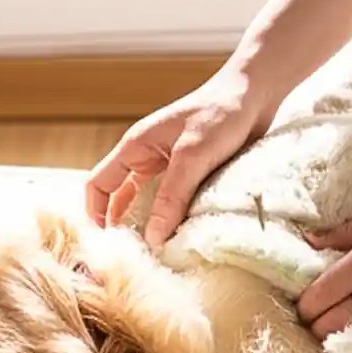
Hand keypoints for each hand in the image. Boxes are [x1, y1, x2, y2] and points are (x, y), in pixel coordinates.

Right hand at [86, 71, 276, 248]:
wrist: (256, 94)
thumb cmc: (221, 113)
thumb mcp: (193, 156)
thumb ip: (172, 197)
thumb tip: (153, 238)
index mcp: (136, 147)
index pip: (98, 184)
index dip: (95, 214)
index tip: (106, 245)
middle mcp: (147, 158)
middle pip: (120, 198)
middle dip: (123, 227)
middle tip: (133, 258)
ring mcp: (169, 167)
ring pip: (149, 204)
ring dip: (151, 225)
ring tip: (157, 253)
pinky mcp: (191, 175)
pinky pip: (174, 203)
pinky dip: (174, 219)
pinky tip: (182, 236)